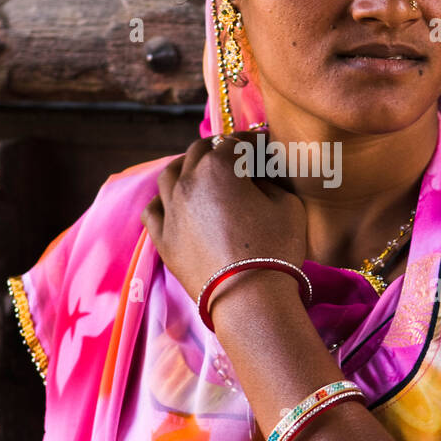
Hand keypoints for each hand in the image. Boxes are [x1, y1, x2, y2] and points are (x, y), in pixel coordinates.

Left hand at [141, 133, 308, 303]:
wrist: (250, 298)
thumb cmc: (275, 247)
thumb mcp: (287, 204)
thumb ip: (269, 181)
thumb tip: (257, 177)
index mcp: (219, 167)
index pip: (236, 142)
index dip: (253, 143)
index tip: (263, 150)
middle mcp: (188, 181)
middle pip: (199, 152)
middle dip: (218, 149)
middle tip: (235, 159)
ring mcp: (171, 210)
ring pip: (170, 174)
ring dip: (187, 167)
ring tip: (200, 174)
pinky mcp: (162, 239)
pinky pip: (153, 209)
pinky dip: (163, 200)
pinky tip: (174, 203)